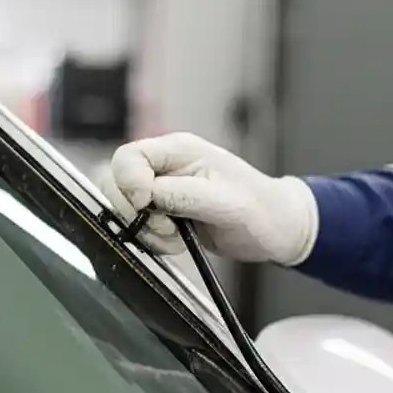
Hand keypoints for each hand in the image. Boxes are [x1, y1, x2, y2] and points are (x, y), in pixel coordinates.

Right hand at [101, 132, 317, 264]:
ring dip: (145, 231)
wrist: (276, 230)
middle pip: (116, 183)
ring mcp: (163, 192)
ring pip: (124, 209)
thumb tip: (146, 196)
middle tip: (167, 227)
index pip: (127, 158)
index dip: (129, 184)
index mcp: (178, 150)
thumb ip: (182, 194)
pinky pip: (139, 228)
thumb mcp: (224, 201)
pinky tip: (180, 242)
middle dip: (134, 213)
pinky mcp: (164, 215)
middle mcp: (165, 168)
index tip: (149, 205)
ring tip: (178, 237)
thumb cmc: (260, 209)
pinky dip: (153, 241)